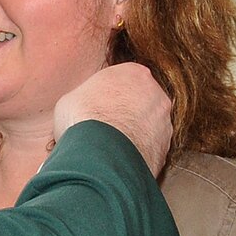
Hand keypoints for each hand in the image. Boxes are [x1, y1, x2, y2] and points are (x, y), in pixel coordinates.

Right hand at [55, 62, 173, 176]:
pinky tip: (119, 162)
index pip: (122, 82)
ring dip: (132, 137)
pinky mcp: (165, 149)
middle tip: (103, 131)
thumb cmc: (82, 118)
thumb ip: (84, 99)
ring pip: (147, 129)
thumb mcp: (70, 99)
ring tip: (109, 151)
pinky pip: (149, 151)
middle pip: (139, 104)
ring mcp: (165, 122)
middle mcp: (156, 93)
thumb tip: (82, 111)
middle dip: (124, 116)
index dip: (106, 98)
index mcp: (133, 72)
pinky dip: (137, 156)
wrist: (100, 151)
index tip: (95, 110)